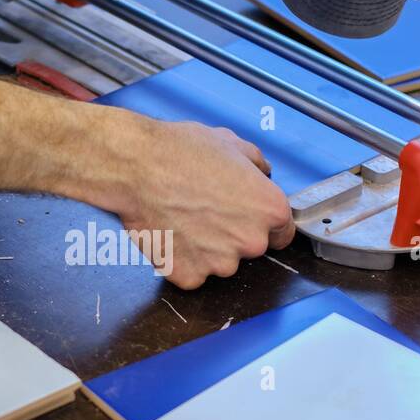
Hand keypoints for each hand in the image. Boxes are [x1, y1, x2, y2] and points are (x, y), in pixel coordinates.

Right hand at [121, 119, 295, 288]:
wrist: (137, 168)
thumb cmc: (180, 153)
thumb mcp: (230, 143)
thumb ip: (256, 162)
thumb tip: (262, 170)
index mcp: (270, 209)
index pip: (282, 233)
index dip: (263, 224)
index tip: (247, 218)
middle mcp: (251, 241)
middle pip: (250, 248)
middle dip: (233, 234)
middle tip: (206, 210)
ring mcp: (220, 263)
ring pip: (220, 263)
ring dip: (207, 249)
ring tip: (185, 219)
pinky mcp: (190, 276)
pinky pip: (192, 273)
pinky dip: (182, 260)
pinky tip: (172, 234)